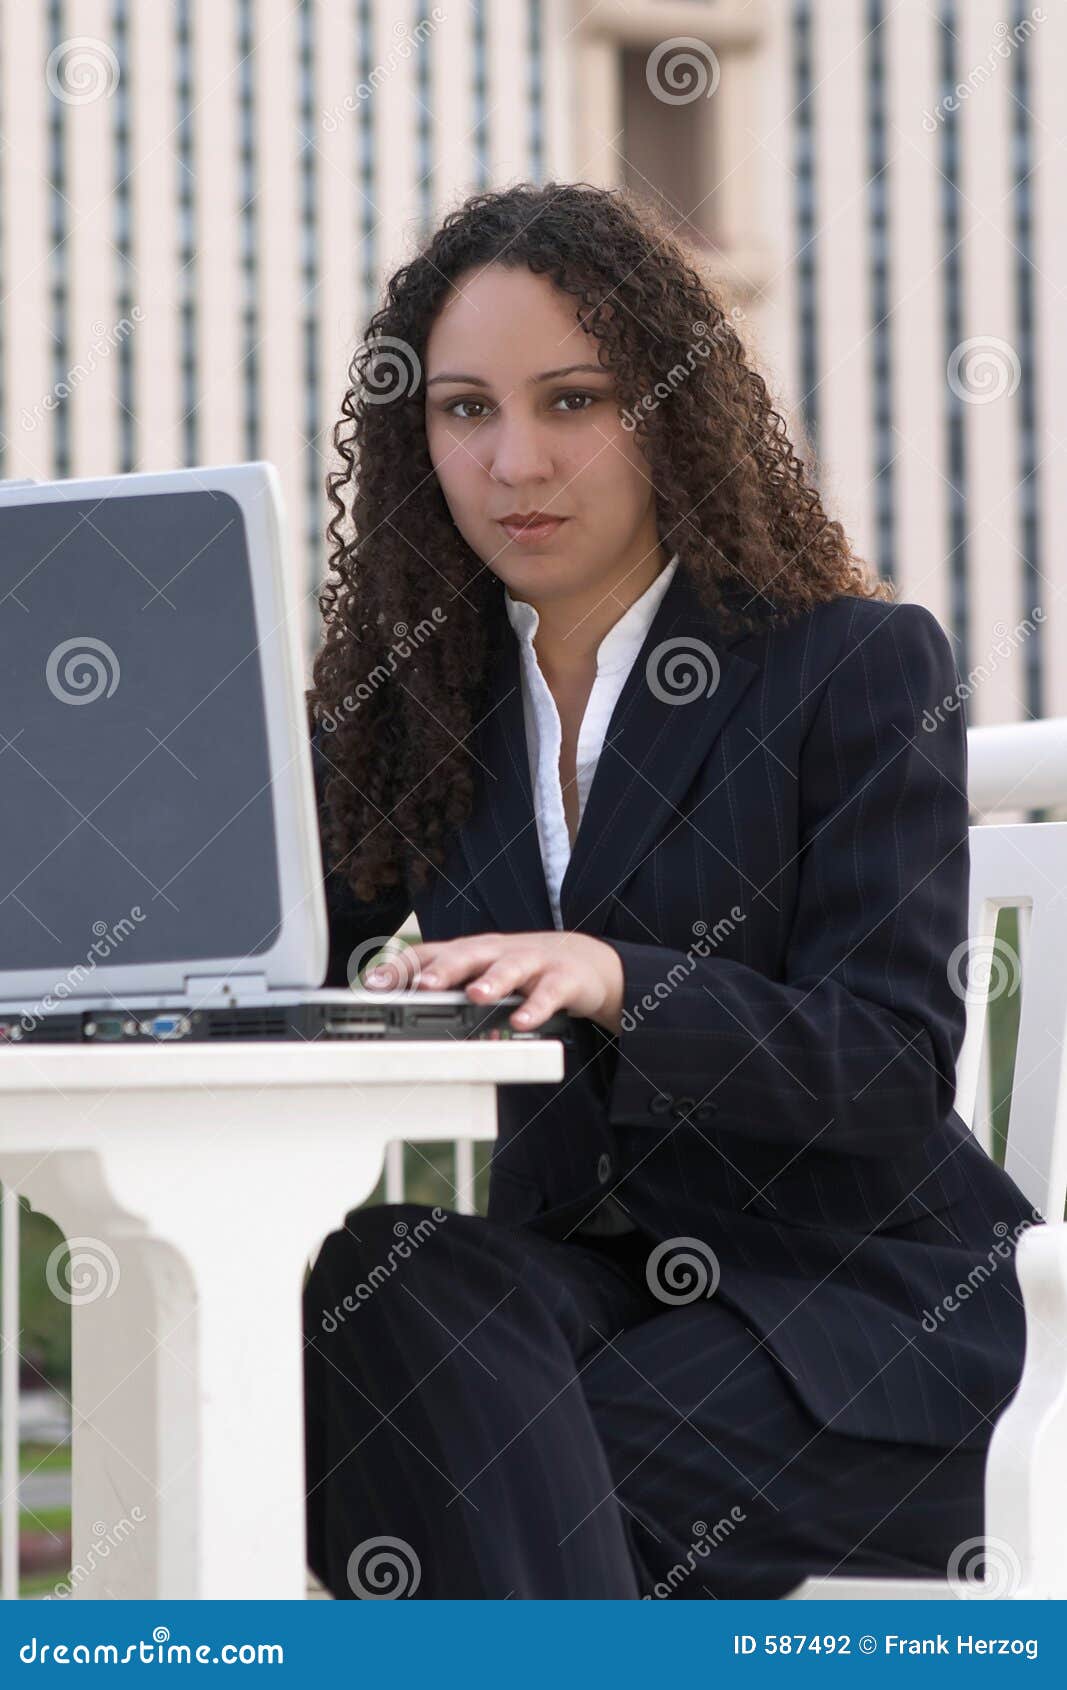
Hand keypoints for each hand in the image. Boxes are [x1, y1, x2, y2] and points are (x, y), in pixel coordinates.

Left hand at [364, 930, 624, 1034]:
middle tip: (423, 986)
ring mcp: (531, 962)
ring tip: (475, 996)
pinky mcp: (563, 979)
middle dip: (443, 970)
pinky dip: (535, 1007)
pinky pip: (548, 993)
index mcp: (470, 954)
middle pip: (466, 955)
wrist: (585, 963)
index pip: (429, 954)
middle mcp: (496, 953)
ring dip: (491, 981)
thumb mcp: (481, 977)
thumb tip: (398, 1021)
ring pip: (508, 968)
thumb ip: (447, 994)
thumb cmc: (522, 973)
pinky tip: (522, 1021)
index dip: (401, 969)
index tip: (373, 986)